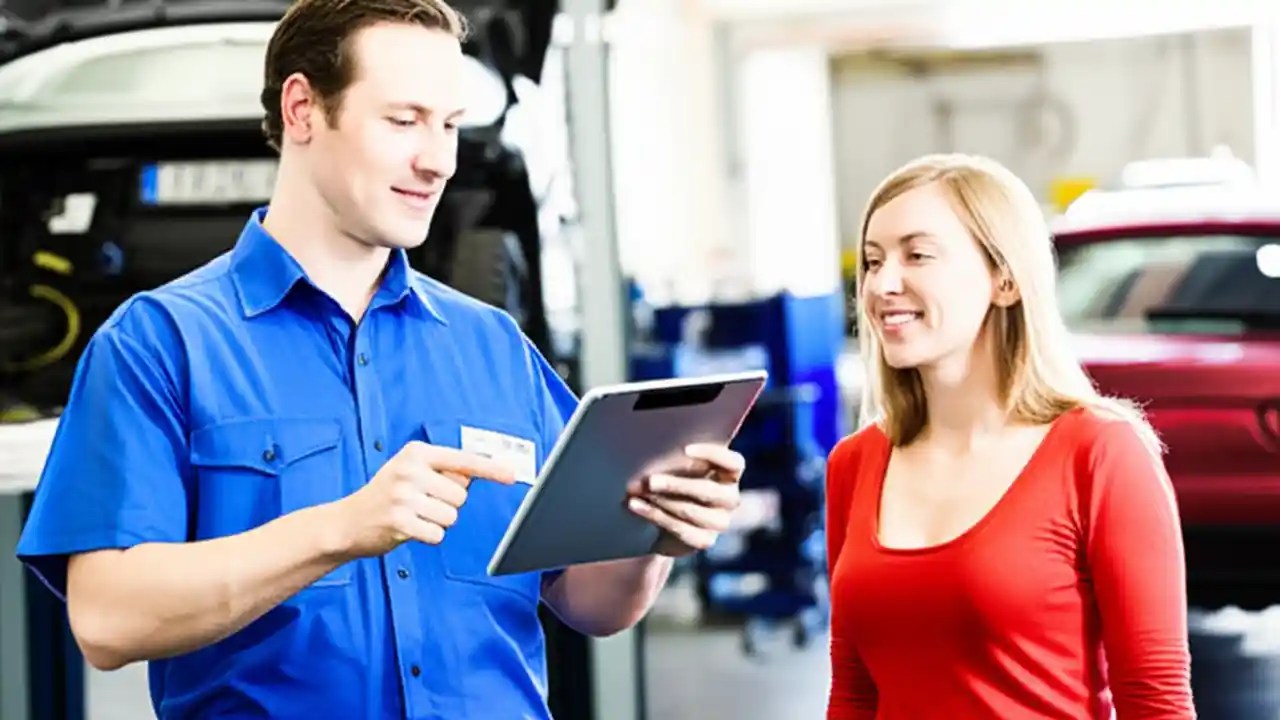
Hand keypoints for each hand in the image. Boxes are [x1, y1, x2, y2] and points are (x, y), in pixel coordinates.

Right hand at [335, 441, 515, 558]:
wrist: (347, 522)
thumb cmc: (385, 496)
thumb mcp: (409, 471)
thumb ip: (442, 470)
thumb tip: (478, 474)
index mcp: (416, 453)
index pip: (463, 460)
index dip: (490, 469)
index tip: (511, 476)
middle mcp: (410, 470)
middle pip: (461, 495)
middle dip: (447, 504)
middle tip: (421, 503)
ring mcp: (403, 496)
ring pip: (451, 517)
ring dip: (437, 522)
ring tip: (414, 515)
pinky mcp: (399, 521)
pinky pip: (437, 534)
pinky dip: (428, 536)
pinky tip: (409, 529)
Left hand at [626, 443, 745, 557]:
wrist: (665, 521)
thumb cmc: (673, 480)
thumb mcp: (676, 467)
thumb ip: (673, 459)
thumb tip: (645, 452)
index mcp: (730, 473)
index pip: (734, 463)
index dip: (713, 455)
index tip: (685, 450)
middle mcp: (730, 498)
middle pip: (710, 491)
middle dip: (677, 485)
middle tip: (650, 481)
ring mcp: (720, 522)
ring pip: (692, 512)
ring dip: (662, 501)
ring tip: (635, 492)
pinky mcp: (704, 541)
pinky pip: (680, 529)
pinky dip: (654, 515)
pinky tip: (634, 506)